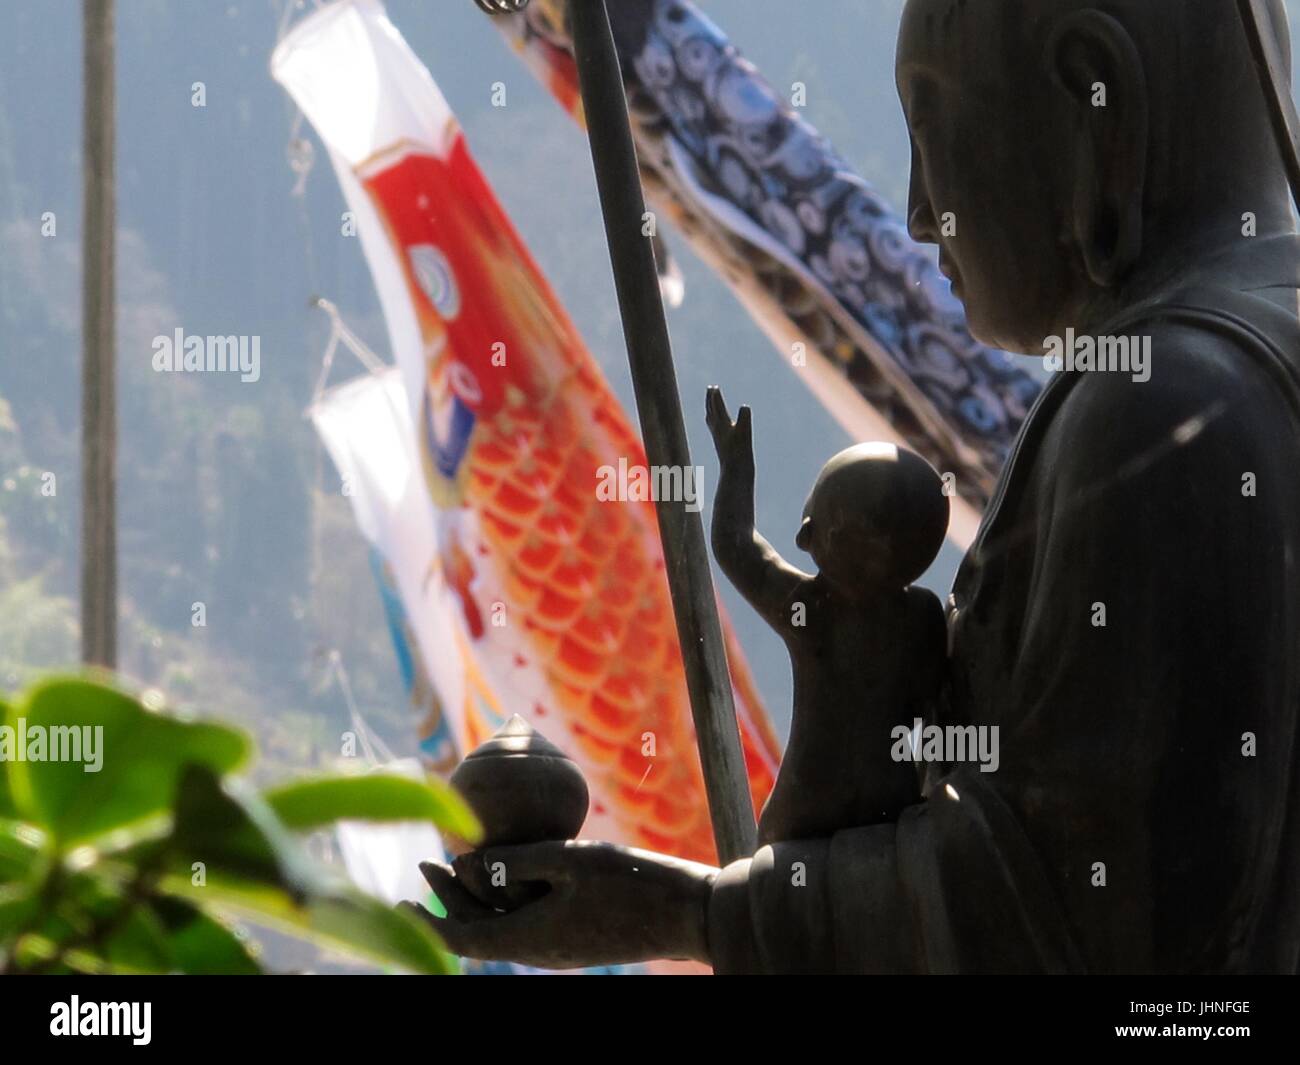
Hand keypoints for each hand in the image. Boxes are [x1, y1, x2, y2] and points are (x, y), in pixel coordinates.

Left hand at [404, 840, 717, 969]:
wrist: (688, 913)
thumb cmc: (632, 882)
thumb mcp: (571, 859)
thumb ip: (518, 860)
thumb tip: (472, 860)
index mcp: (530, 938)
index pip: (462, 938)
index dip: (428, 920)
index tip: (400, 902)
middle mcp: (539, 951)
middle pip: (480, 930)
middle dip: (450, 897)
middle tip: (427, 861)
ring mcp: (560, 947)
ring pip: (503, 926)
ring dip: (478, 897)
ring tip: (463, 860)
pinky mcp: (577, 938)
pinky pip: (529, 922)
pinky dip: (508, 899)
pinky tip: (512, 870)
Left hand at [706, 386, 753, 474]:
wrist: (735, 474)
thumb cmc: (740, 453)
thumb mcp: (745, 433)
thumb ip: (744, 418)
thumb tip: (745, 407)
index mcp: (723, 425)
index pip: (717, 407)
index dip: (716, 397)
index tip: (714, 387)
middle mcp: (718, 431)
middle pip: (711, 411)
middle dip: (710, 400)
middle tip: (710, 389)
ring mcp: (719, 439)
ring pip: (712, 421)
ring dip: (710, 410)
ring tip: (710, 405)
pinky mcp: (722, 446)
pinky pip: (716, 431)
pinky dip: (715, 424)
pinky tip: (718, 427)